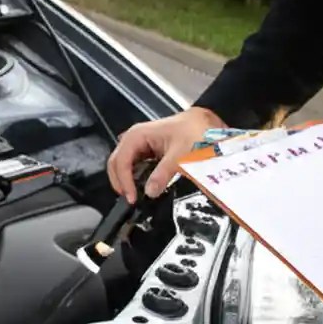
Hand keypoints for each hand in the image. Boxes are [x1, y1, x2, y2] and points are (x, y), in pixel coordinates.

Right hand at [106, 107, 225, 203]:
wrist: (206, 124)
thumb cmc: (194, 131)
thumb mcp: (181, 154)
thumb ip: (163, 173)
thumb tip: (149, 192)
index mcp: (137, 135)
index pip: (121, 160)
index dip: (124, 181)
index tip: (132, 198)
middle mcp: (134, 139)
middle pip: (116, 162)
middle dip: (120, 182)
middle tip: (131, 199)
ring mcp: (139, 145)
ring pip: (122, 165)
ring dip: (126, 181)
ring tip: (135, 195)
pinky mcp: (146, 152)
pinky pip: (134, 166)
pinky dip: (135, 178)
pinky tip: (142, 187)